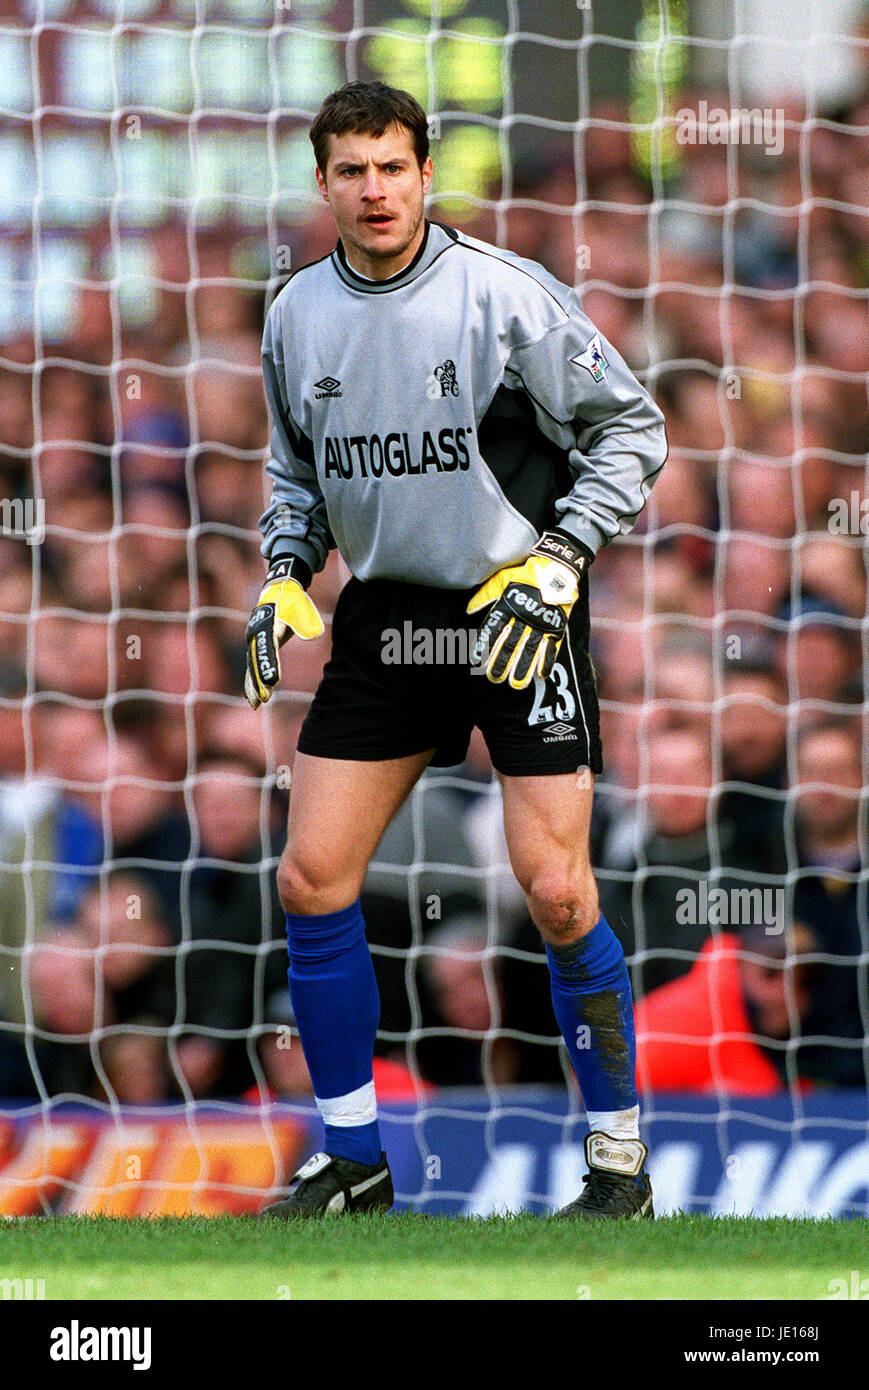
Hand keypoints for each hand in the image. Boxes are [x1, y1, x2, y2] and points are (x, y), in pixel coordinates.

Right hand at [244, 556, 323, 708]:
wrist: (277, 589)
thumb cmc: (293, 600)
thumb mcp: (302, 607)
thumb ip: (307, 622)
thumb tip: (314, 636)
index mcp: (267, 624)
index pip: (268, 648)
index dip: (269, 665)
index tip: (272, 681)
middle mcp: (256, 634)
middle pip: (256, 661)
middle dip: (259, 681)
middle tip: (264, 700)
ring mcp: (253, 640)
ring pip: (251, 666)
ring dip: (253, 686)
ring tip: (256, 705)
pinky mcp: (254, 646)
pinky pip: (251, 667)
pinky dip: (251, 682)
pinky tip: (253, 699)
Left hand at [466, 529, 590, 688]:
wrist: (555, 567)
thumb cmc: (523, 574)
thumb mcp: (500, 580)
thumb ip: (484, 596)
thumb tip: (467, 611)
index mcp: (508, 605)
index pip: (493, 629)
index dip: (484, 646)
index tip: (476, 662)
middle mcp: (523, 616)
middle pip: (510, 643)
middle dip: (501, 663)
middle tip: (493, 678)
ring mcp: (541, 622)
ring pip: (530, 649)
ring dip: (522, 668)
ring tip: (515, 684)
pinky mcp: (556, 625)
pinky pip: (552, 646)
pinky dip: (546, 661)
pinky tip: (540, 675)